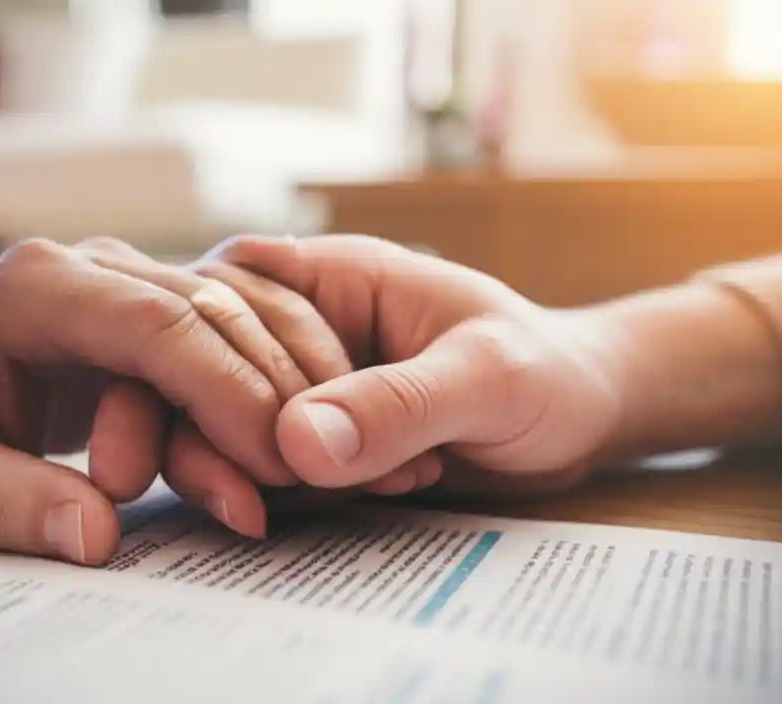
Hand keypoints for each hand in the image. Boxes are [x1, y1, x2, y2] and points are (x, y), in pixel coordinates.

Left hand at [0, 237, 352, 564]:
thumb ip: (4, 503)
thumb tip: (94, 535)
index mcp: (38, 288)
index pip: (154, 324)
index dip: (223, 389)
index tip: (272, 462)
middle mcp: (99, 262)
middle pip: (215, 309)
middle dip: (273, 394)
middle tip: (312, 476)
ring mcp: (142, 269)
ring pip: (246, 305)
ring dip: (295, 378)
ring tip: (325, 456)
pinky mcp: (173, 289)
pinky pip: (251, 312)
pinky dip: (292, 362)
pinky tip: (324, 416)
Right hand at [204, 234, 627, 495]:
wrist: (580, 421)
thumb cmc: (547, 371)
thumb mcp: (488, 380)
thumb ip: (400, 404)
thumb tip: (298, 442)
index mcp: (335, 276)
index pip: (225, 288)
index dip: (206, 352)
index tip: (231, 423)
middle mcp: (302, 326)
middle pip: (201, 362)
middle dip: (215, 430)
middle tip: (267, 489)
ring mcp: (302, 385)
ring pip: (218, 420)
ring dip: (250, 470)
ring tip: (338, 493)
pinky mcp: (314, 439)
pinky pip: (259, 464)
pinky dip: (280, 495)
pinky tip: (348, 504)